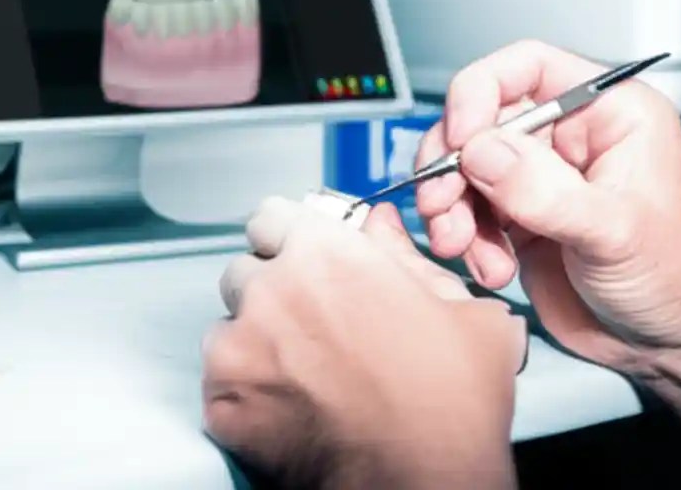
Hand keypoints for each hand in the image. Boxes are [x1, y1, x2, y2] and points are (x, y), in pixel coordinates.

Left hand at [203, 193, 524, 489]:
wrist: (422, 480)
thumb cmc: (449, 404)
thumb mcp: (462, 311)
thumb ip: (406, 257)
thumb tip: (380, 227)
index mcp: (324, 254)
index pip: (271, 217)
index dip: (287, 238)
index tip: (299, 257)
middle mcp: (271, 290)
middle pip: (245, 272)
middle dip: (269, 292)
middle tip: (309, 328)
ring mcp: (238, 345)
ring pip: (226, 326)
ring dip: (252, 342)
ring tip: (301, 376)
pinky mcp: (220, 399)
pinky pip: (218, 381)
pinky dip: (243, 393)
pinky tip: (286, 408)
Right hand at [416, 39, 680, 379]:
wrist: (666, 346)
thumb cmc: (676, 279)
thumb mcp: (614, 231)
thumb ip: (544, 190)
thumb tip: (481, 151)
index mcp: (607, 115)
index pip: (527, 67)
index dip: (481, 92)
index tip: (462, 136)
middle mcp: (567, 138)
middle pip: (479, 120)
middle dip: (452, 165)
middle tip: (441, 203)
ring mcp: (537, 178)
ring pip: (463, 168)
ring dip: (450, 209)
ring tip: (460, 243)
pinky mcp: (515, 217)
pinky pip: (464, 211)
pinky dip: (463, 239)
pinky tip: (491, 266)